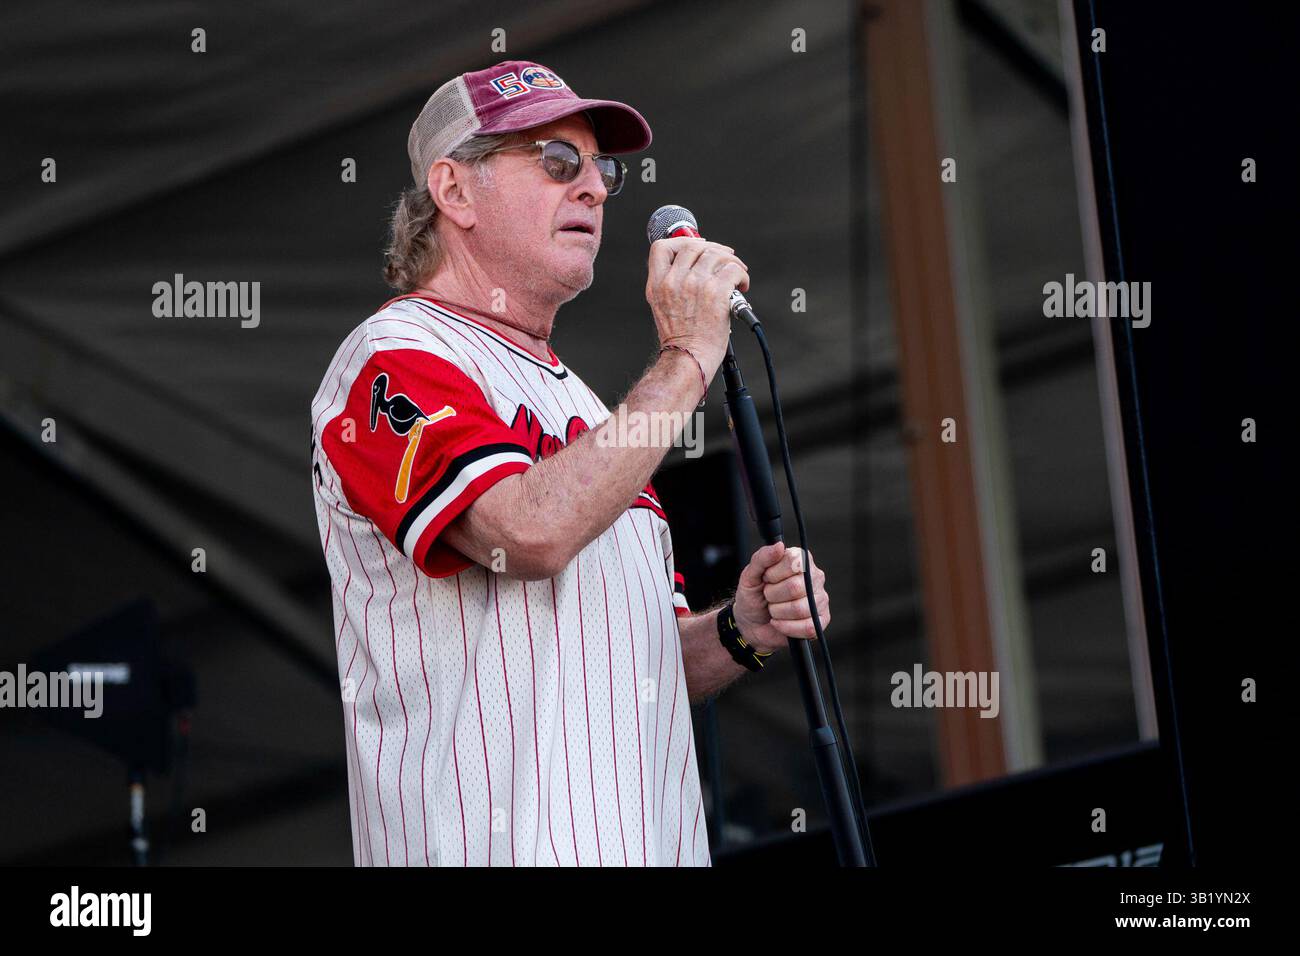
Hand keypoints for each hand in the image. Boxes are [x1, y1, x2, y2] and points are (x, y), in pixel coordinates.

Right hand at [645, 236, 748, 376]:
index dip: (681, 242)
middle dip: (713, 248)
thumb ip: (672, 285)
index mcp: (657, 285)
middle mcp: (674, 281)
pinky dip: (742, 274)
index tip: (697, 247)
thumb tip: (694, 266)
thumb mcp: (663, 307)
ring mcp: (694, 285)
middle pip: (693, 246)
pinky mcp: (715, 292)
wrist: (689, 359)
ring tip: (737, 275)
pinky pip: (733, 269)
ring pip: (716, 255)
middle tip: (725, 258)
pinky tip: (742, 286)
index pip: (661, 248)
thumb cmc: (681, 340)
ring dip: (731, 261)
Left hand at [732, 543, 828, 654]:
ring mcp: (820, 599)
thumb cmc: (753, 595)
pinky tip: (780, 623)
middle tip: (768, 596)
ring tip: (774, 610)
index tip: (766, 579)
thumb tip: (779, 546)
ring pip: (800, 608)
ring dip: (778, 612)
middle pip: (796, 587)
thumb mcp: (749, 575)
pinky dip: (787, 627)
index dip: (774, 574)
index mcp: (799, 560)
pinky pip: (808, 626)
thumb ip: (762, 558)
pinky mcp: (821, 620)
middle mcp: (814, 577)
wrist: (751, 623)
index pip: (794, 562)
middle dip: (773, 595)